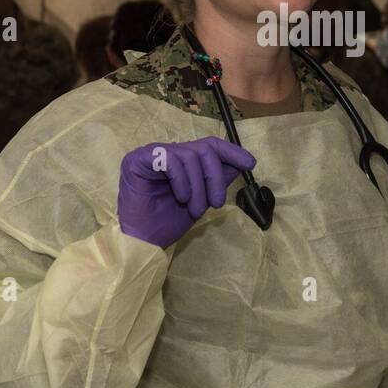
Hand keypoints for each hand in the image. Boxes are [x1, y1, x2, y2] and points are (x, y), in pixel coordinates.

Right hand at [118, 137, 255, 248]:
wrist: (144, 242)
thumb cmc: (168, 223)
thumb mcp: (202, 199)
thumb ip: (217, 179)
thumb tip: (241, 163)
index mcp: (180, 160)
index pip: (208, 145)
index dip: (231, 151)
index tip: (250, 163)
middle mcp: (166, 152)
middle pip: (203, 149)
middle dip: (215, 176)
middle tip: (216, 203)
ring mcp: (151, 154)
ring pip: (190, 155)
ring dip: (198, 186)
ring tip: (195, 209)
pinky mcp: (137, 159)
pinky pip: (170, 159)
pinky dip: (182, 180)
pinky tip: (181, 197)